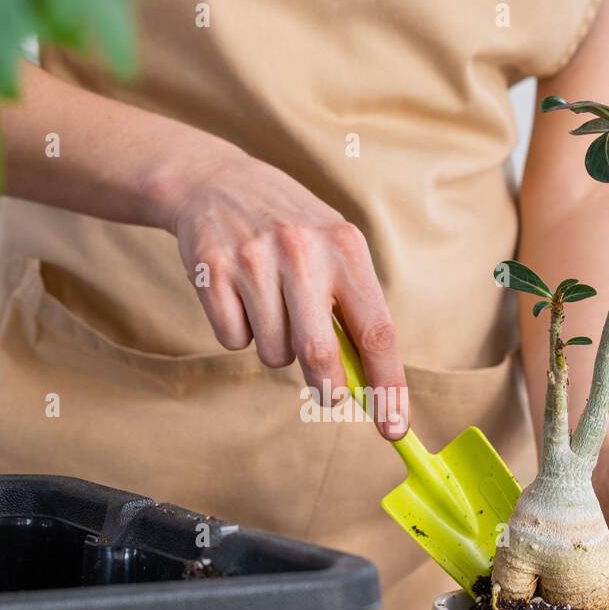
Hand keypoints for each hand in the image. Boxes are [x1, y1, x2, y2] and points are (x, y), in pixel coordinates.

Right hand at [165, 144, 408, 438]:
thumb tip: (369, 385)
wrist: (217, 183)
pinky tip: (239, 297)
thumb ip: (353, 311)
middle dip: (328, 389)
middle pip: (320, 352)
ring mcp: (254, 260)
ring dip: (276, 348)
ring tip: (271, 307)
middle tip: (329, 398)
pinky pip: (234, 340)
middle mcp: (302, 251)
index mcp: (346, 249)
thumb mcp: (333, 251)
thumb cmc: (290, 231)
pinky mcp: (213, 272)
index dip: (389, 385)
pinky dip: (240, 332)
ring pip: (274, 352)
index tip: (395, 426)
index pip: (377, 331)